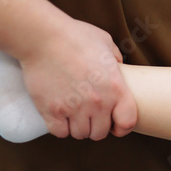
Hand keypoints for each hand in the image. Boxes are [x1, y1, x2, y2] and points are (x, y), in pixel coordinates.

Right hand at [17, 19, 137, 139]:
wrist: (43, 36)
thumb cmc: (74, 36)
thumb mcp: (106, 43)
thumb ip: (116, 60)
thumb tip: (119, 68)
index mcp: (116, 88)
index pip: (127, 123)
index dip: (121, 126)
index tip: (114, 123)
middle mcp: (98, 102)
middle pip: (100, 132)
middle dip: (95, 125)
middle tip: (88, 115)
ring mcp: (74, 108)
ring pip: (80, 134)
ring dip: (77, 126)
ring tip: (73, 113)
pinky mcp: (52, 110)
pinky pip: (60, 132)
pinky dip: (59, 126)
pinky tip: (59, 114)